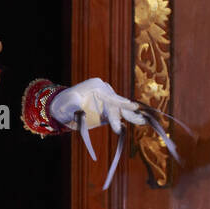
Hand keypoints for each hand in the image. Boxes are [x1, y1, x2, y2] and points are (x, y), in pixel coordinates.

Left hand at [49, 76, 178, 188]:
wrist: (61, 108)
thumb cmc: (62, 105)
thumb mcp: (65, 105)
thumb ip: (72, 104)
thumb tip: (77, 104)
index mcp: (97, 87)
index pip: (111, 98)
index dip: (120, 108)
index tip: (128, 116)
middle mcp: (106, 92)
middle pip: (121, 103)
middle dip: (132, 112)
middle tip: (142, 121)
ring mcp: (109, 100)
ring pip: (125, 108)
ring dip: (136, 115)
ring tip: (149, 120)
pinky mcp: (110, 110)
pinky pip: (123, 114)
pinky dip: (133, 118)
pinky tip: (145, 121)